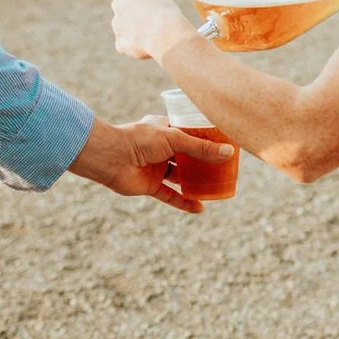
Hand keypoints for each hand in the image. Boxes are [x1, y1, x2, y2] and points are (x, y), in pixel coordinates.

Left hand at [69, 117, 233, 213]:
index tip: (224, 145)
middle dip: (203, 163)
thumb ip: (201, 148)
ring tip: (215, 187)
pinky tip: (199, 208)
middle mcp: (161, 149)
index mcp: (165, 130)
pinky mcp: (150, 185)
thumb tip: (228, 153)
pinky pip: (170, 195)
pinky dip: (183, 202)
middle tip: (223, 168)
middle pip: (186, 156)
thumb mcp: (175, 140)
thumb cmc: (139, 139)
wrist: (110, 157)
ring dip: (194, 182)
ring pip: (179, 176)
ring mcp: (155, 167)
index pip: (189, 133)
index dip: (205, 139)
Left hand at [111, 0, 193, 61]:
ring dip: (134, 34)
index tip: (152, 11)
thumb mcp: (160, 0)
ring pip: (124, 30)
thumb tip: (145, 16)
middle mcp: (118, 3)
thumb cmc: (169, 14)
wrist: (166, 34)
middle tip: (149, 25)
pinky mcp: (119, 42)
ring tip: (153, 37)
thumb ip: (147, 4)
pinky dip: (134, 48)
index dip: (142, 4)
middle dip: (132, 18)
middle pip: (124, 11)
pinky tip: (148, 47)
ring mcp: (117, 24)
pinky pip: (125, 45)